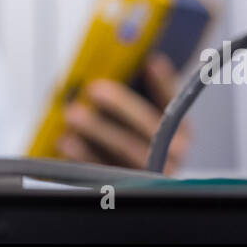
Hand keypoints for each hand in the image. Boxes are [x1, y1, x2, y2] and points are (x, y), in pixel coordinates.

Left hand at [57, 52, 190, 174]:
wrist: (130, 175)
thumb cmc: (130, 133)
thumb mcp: (139, 110)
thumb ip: (134, 88)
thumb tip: (121, 58)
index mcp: (180, 128)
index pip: (176, 102)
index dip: (163, 83)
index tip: (149, 62)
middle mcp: (172, 153)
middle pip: (151, 129)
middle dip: (120, 106)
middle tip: (95, 89)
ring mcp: (151, 174)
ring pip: (126, 152)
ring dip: (98, 131)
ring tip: (73, 114)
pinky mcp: (126, 188)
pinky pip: (105, 173)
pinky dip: (84, 156)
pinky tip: (66, 141)